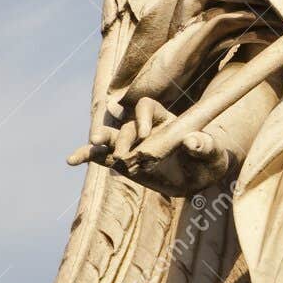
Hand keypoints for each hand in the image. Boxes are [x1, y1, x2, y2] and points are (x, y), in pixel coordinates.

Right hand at [68, 98, 232, 196]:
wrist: (196, 176)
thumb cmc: (208, 159)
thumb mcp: (212, 153)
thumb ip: (204, 145)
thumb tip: (192, 141)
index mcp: (164, 119)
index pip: (147, 107)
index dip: (144, 117)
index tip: (146, 135)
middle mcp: (144, 128)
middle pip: (127, 126)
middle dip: (124, 140)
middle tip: (125, 156)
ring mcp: (131, 144)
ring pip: (110, 138)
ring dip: (99, 142)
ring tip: (93, 146)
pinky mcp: (122, 161)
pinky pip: (101, 157)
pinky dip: (87, 156)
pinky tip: (71, 160)